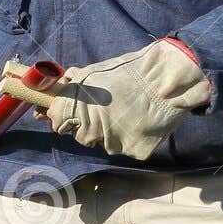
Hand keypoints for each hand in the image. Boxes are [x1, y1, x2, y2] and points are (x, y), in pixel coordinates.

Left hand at [17, 39, 211, 160]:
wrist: (167, 79)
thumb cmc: (129, 72)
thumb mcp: (94, 72)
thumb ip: (71, 85)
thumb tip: (55, 92)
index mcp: (78, 109)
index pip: (58, 122)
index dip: (63, 117)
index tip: (71, 112)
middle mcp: (92, 131)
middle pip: (81, 136)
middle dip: (88, 125)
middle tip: (106, 110)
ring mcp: (113, 144)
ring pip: (104, 143)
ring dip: (110, 132)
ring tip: (127, 112)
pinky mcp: (133, 151)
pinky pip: (126, 147)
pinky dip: (130, 137)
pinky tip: (139, 121)